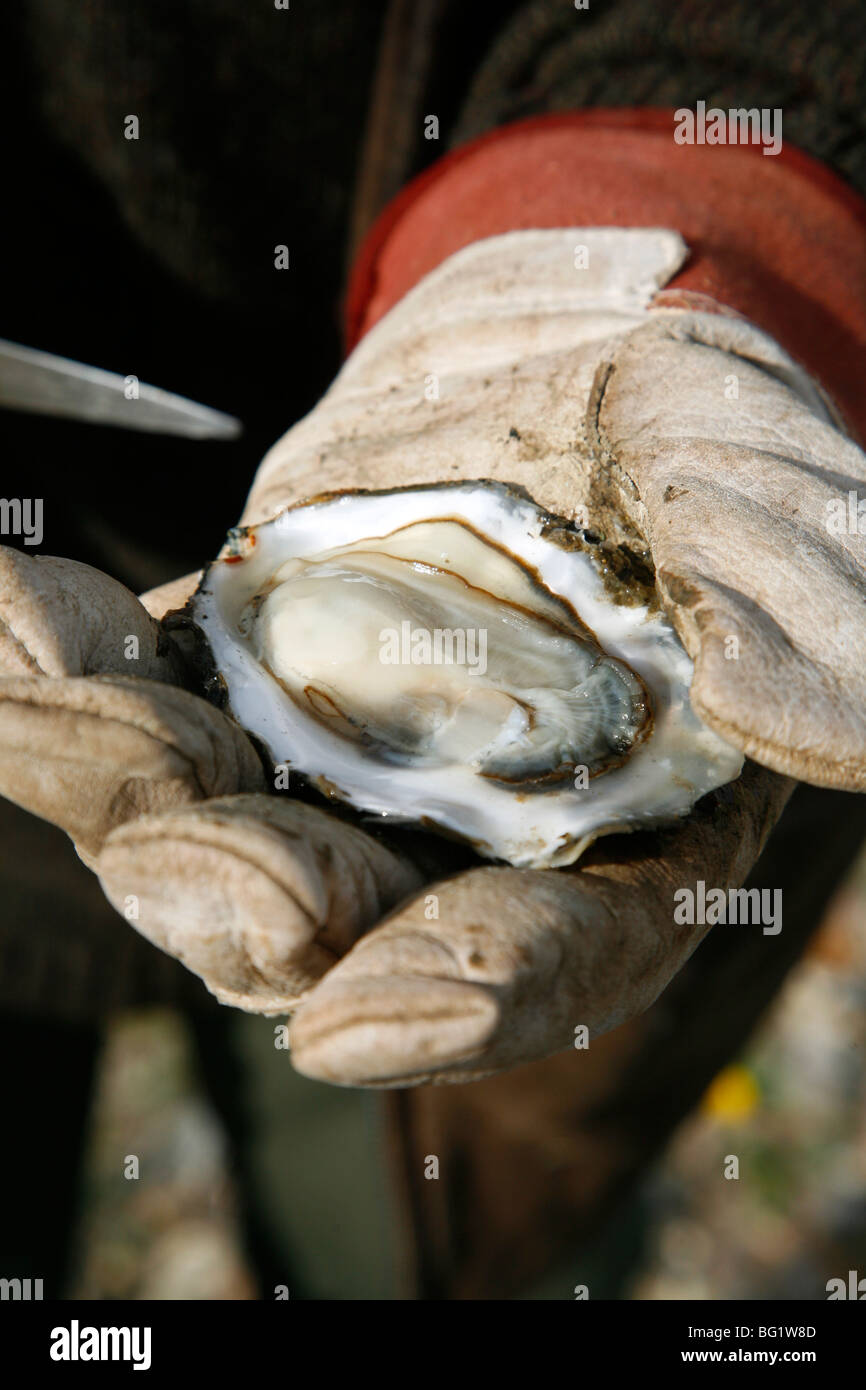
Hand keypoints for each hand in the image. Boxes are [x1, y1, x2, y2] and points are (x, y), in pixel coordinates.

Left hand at [1, 229, 861, 1084]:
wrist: (570, 348)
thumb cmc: (688, 433)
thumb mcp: (756, 494)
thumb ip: (794, 610)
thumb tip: (818, 728)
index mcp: (613, 836)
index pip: (548, 952)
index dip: (467, 995)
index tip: (362, 1022)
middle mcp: (455, 832)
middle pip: (338, 919)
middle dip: (251, 900)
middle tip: (194, 856)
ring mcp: (332, 762)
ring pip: (208, 824)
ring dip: (120, 780)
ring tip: (38, 700)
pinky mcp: (240, 676)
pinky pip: (137, 699)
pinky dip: (67, 664)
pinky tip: (15, 611)